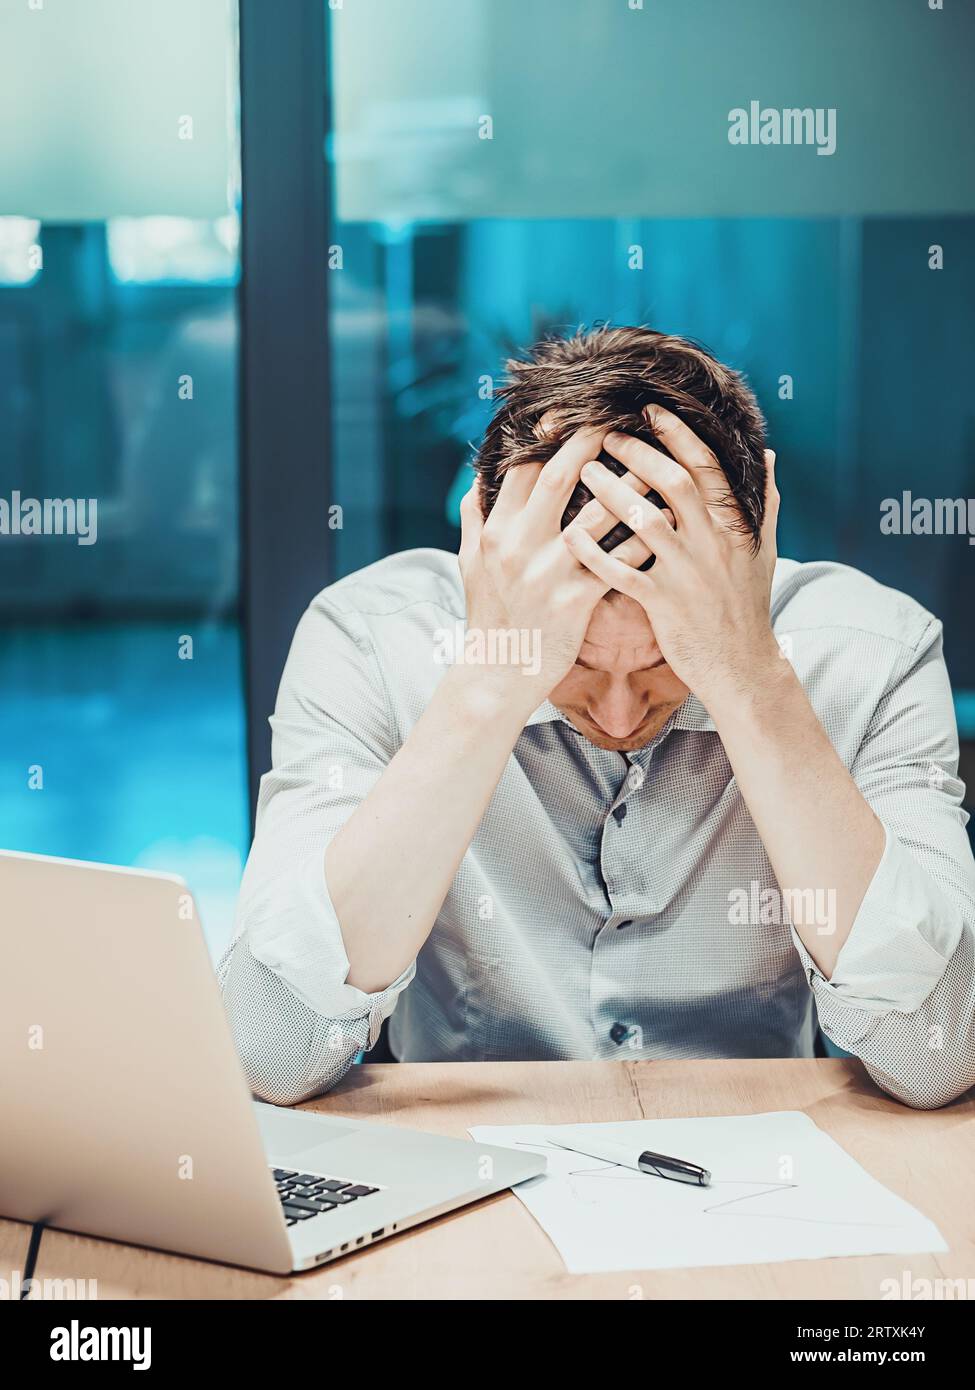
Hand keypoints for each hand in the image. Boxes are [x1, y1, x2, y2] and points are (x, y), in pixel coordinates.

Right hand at [457, 425, 654, 708]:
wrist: (498, 674)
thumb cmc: (488, 617)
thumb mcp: (468, 564)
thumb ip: (474, 517)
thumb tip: (476, 479)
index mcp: (496, 531)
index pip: (522, 468)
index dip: (547, 435)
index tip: (572, 411)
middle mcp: (519, 545)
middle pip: (560, 477)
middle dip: (592, 442)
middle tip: (624, 417)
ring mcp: (548, 573)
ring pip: (598, 514)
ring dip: (631, 484)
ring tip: (660, 460)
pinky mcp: (576, 601)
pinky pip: (619, 560)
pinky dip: (645, 537)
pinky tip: (668, 518)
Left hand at [561, 406, 779, 706]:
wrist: (741, 666)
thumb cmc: (746, 604)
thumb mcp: (764, 549)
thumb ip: (763, 500)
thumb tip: (766, 455)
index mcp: (733, 525)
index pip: (706, 467)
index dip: (678, 434)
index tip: (650, 411)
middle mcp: (713, 543)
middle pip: (674, 484)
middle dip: (637, 454)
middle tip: (605, 435)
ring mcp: (689, 573)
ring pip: (646, 522)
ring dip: (611, 492)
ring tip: (583, 473)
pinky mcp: (665, 604)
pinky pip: (623, 572)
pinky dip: (595, 553)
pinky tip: (570, 535)